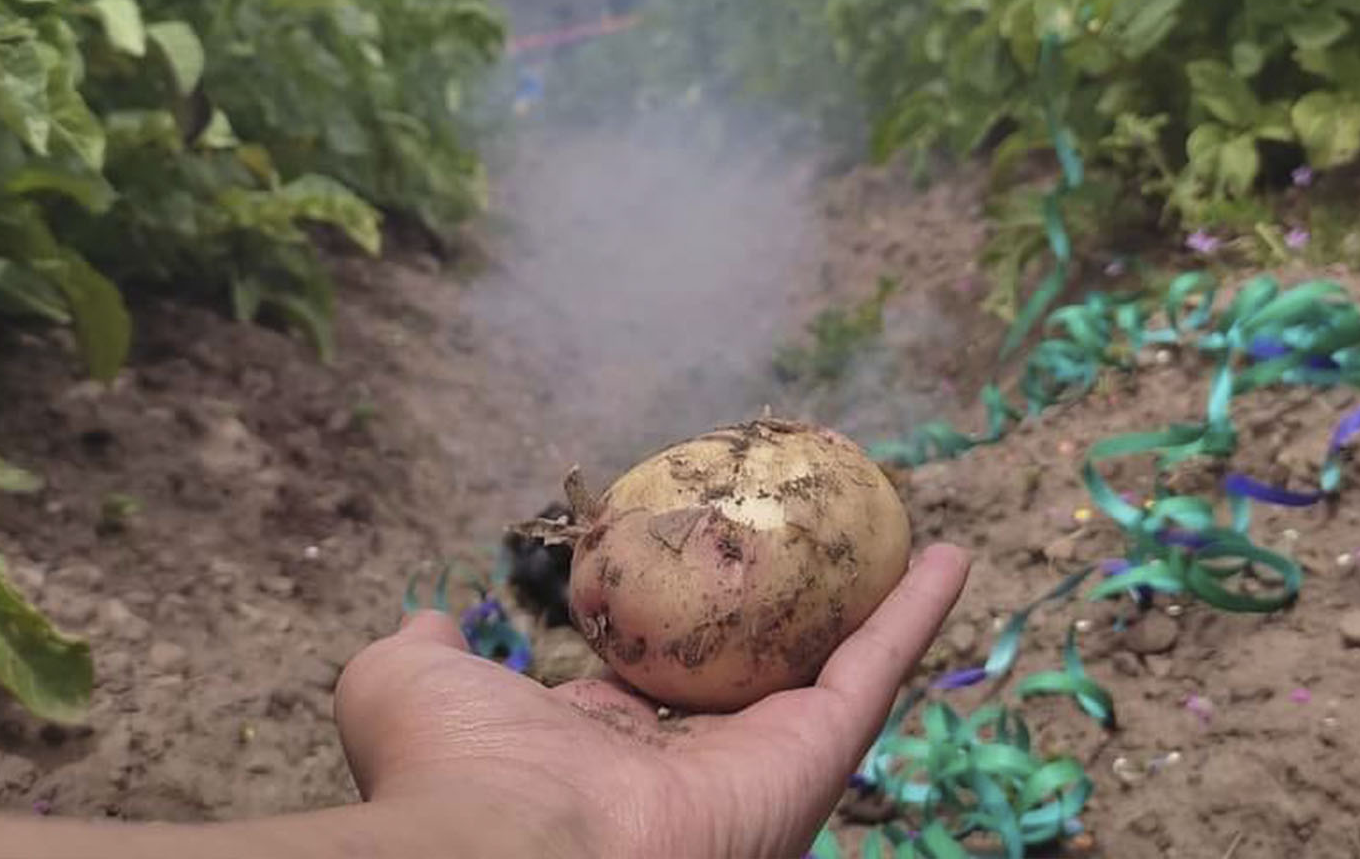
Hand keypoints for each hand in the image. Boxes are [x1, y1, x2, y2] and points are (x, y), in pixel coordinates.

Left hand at [334, 542, 971, 858]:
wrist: (500, 847)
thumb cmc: (449, 770)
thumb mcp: (411, 686)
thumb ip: (430, 650)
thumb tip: (429, 622)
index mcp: (608, 750)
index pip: (664, 672)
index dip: (684, 611)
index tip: (703, 552)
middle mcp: (693, 762)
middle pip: (764, 668)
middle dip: (796, 609)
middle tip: (826, 533)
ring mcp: (760, 761)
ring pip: (836, 666)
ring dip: (878, 602)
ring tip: (908, 532)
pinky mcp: (813, 758)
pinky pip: (875, 673)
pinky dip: (916, 614)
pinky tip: (948, 555)